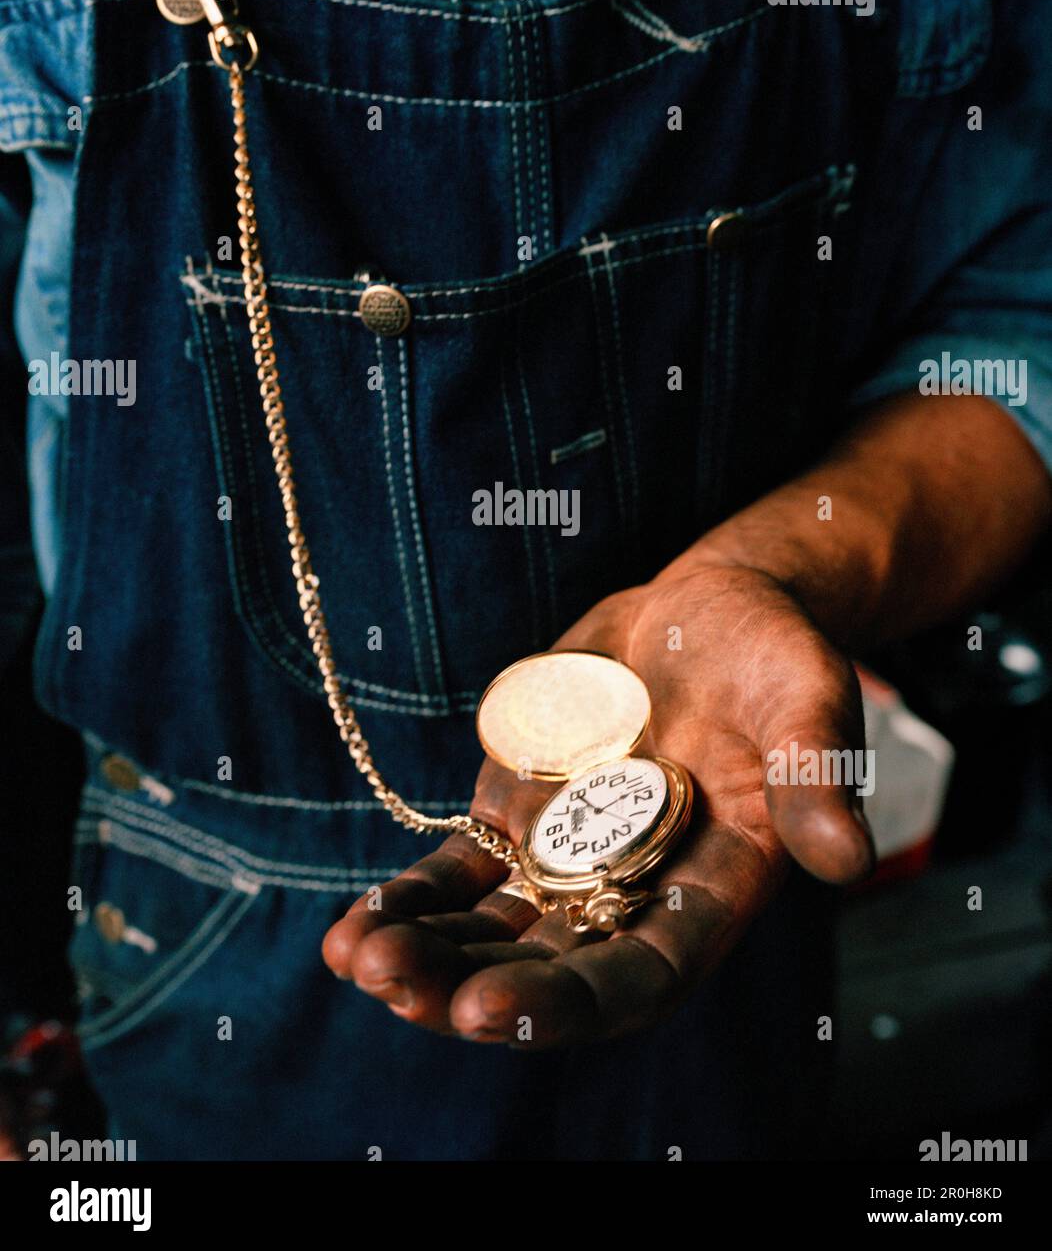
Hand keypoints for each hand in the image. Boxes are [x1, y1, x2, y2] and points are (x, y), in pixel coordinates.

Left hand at [322, 561, 874, 1046]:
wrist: (705, 610)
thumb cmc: (772, 654)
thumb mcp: (806, 697)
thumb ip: (815, 773)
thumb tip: (846, 858)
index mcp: (713, 891)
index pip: (642, 974)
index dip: (567, 1002)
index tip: (485, 1009)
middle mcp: (636, 896)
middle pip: (551, 970)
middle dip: (469, 987)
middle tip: (393, 985)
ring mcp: (568, 864)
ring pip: (492, 935)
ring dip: (425, 955)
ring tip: (355, 959)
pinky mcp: (517, 821)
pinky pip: (458, 878)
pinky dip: (409, 904)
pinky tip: (353, 925)